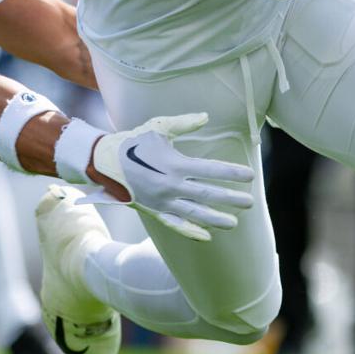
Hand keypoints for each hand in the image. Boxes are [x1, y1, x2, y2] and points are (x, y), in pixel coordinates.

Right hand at [76, 113, 253, 241]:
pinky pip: (175, 224)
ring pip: (195, 214)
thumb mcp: (158, 128)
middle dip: (230, 199)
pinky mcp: (154, 211)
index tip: (250, 175)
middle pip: (207, 195)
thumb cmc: (133, 142)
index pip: (210, 170)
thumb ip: (183, 123)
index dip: (232, 173)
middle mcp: (171, 186)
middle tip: (250, 201)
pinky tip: (207, 236)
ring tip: (234, 222)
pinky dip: (191, 231)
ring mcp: (162, 201)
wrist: (104, 162)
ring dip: (216, 219)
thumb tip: (206, 116)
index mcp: (174, 164)